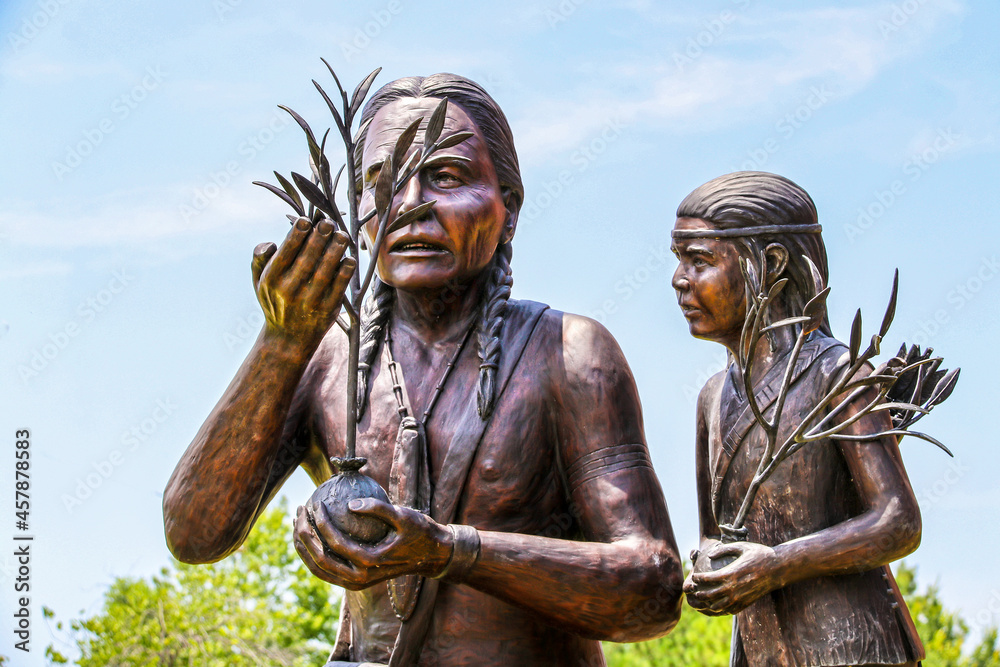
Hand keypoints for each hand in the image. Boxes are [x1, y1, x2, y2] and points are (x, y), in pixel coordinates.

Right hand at [252, 217, 355, 350]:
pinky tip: (350, 260)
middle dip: (318, 239)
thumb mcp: (259, 281)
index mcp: (271, 280)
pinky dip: (344, 274)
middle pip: (306, 260)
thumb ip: (260, 258)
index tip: (306, 220)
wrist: (286, 339)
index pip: (285, 253)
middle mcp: (288, 291)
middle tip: (329, 223)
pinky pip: (337, 289)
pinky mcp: (326, 311)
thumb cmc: (275, 299)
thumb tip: (271, 243)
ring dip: (335, 253)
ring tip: (343, 236)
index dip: (296, 235)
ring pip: (324, 273)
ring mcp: (308, 302)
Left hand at [293, 498, 453, 590]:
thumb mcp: (404, 516)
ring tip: (297, 522)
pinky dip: (313, 554)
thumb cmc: (419, 532)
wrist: (429, 556)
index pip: (336, 543)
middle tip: (299, 511)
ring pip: (318, 568)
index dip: (321, 522)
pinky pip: (325, 570)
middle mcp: (359, 578)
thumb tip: (351, 503)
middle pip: (320, 559)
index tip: (316, 503)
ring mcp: (355, 583)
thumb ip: (378, 509)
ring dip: (303, 547)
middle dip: (304, 535)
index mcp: (370, 562)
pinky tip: (309, 534)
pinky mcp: (353, 582)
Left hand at [683, 541, 781, 615]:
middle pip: (709, 595)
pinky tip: (716, 606)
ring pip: (718, 606)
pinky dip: (720, 609)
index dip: (698, 579)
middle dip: (699, 594)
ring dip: (708, 604)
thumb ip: (723, 549)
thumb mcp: (741, 546)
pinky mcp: (746, 603)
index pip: (708, 579)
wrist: (778, 569)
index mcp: (730, 574)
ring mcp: (740, 598)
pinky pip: (729, 610)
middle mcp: (734, 589)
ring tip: (702, 600)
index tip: (694, 576)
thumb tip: (709, 555)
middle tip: (693, 591)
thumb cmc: (759, 554)